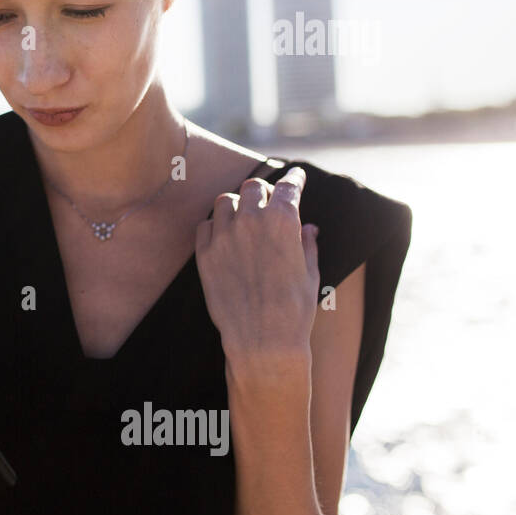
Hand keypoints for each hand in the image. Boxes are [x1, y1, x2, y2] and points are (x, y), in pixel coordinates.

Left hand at [195, 167, 319, 375]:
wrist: (263, 338)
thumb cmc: (294, 308)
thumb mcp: (310, 272)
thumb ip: (307, 244)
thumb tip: (308, 229)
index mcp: (283, 220)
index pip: (288, 186)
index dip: (294, 179)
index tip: (296, 177)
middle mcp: (252, 221)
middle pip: (252, 188)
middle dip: (262, 191)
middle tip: (266, 200)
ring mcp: (225, 236)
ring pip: (225, 202)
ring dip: (236, 206)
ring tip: (243, 218)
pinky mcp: (205, 254)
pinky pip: (205, 226)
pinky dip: (214, 226)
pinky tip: (223, 236)